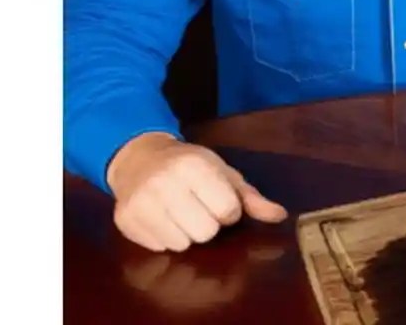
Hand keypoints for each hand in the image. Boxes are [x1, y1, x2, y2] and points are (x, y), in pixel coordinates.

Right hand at [106, 132, 287, 251]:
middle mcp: (164, 183)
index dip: (228, 209)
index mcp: (193, 166)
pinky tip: (163, 218)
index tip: (219, 199)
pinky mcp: (125, 221)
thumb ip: (251, 197)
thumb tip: (280, 215)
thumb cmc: (189, 166)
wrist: (139, 158)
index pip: (227, 211)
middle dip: (208, 224)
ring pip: (182, 244)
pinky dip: (165, 238)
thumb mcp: (223, 173)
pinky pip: (160, 247)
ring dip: (187, 233)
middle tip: (199, 208)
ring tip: (181, 213)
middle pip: (205, 232)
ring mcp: (141, 203)